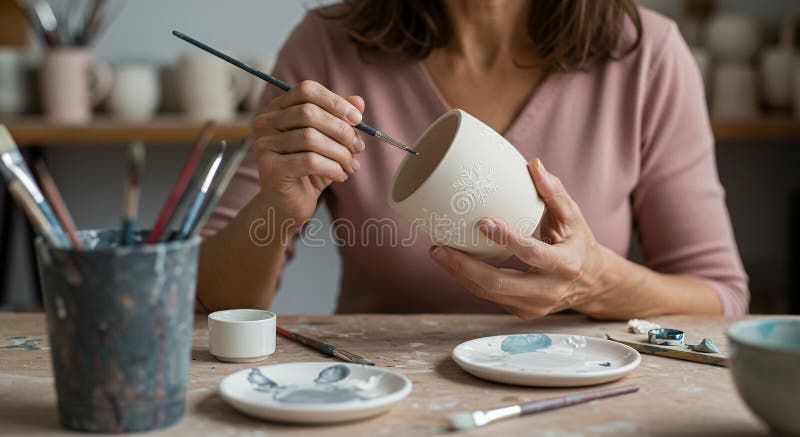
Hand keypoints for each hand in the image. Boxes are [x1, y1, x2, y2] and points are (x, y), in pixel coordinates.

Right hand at [252, 80, 366, 233]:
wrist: (287, 205)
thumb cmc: (308, 170)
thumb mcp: (328, 142)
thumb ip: (340, 119)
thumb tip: (358, 101)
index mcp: (279, 109)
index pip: (307, 90)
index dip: (335, 101)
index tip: (357, 119)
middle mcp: (265, 123)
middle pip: (309, 113)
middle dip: (341, 130)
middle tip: (358, 147)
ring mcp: (264, 145)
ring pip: (311, 138)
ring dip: (340, 152)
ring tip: (351, 166)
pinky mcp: (270, 169)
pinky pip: (309, 161)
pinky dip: (332, 168)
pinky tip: (340, 176)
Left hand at [429, 158, 620, 318]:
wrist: (592, 283)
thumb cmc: (578, 243)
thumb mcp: (573, 217)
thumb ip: (553, 192)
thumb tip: (533, 165)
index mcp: (565, 265)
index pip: (532, 254)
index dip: (507, 239)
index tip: (482, 222)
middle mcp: (549, 291)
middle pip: (500, 283)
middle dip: (465, 267)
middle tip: (439, 247)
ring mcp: (534, 306)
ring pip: (489, 294)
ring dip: (459, 274)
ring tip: (438, 253)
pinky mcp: (521, 312)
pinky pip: (490, 297)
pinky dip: (468, 280)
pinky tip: (452, 263)